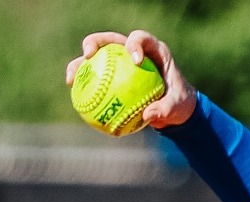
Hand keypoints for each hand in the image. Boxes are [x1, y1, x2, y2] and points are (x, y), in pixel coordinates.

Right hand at [68, 29, 196, 127]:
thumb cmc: (177, 101)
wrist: (173, 107)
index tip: (135, 61)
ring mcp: (118, 62)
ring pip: (95, 57)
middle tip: (88, 55)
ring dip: (79, 65)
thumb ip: (166, 109)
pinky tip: (75, 99)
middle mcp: (131, 51)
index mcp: (152, 49)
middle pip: (109, 40)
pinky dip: (83, 87)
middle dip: (95, 43)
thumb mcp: (177, 107)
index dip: (134, 44)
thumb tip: (148, 115)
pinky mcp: (110, 75)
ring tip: (71, 79)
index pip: (140, 38)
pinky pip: (94, 79)